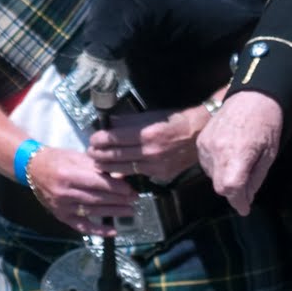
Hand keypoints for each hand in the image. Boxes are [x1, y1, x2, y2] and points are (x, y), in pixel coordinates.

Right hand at [25, 146, 138, 234]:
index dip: (116, 187)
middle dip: (118, 200)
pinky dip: (97, 230)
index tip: (131, 189)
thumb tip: (121, 176)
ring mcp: (62, 207)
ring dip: (113, 212)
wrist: (33, 169)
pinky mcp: (61, 216)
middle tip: (135, 199)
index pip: (97, 183)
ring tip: (130, 211)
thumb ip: (98, 168)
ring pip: (92, 211)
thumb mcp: (78, 157)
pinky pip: (81, 226)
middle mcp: (64, 194)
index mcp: (69, 175)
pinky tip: (112, 231)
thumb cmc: (58, 159)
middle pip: (97, 199)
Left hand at [89, 106, 208, 182]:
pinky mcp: (160, 175)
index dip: (100, 139)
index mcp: (147, 134)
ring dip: (107, 166)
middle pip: (115, 156)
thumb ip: (130, 121)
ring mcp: (155, 166)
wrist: (201, 133)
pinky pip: (137, 175)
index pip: (115, 138)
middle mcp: (150, 152)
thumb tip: (110, 123)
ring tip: (98, 162)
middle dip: (99, 154)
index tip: (93, 139)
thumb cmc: (176, 120)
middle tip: (90, 152)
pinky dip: (125, 172)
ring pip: (123, 169)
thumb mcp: (153, 115)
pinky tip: (117, 170)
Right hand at [198, 92, 282, 215]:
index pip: (230, 188)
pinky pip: (206, 162)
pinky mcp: (201, 140)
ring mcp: (205, 145)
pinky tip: (229, 155)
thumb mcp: (270, 153)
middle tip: (246, 187)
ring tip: (240, 163)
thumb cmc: (267, 122)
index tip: (245, 208)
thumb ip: (256, 178)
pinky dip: (217, 165)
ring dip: (225, 177)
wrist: (253, 95)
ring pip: (212, 175)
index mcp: (236, 154)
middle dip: (233, 191)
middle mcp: (216, 151)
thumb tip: (246, 198)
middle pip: (219, 186)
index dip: (237, 201)